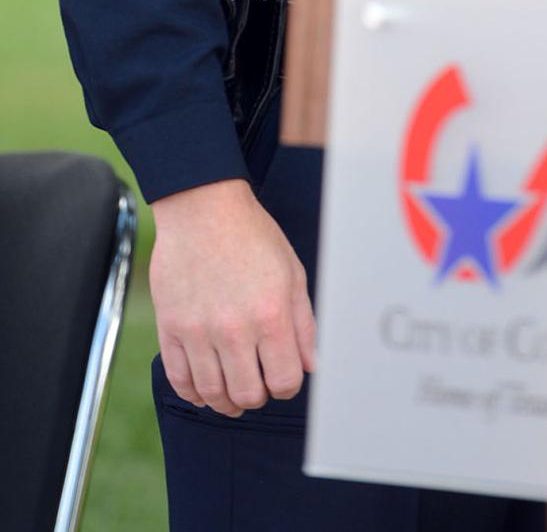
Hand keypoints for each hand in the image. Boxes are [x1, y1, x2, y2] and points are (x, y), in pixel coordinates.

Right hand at [149, 178, 315, 417]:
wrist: (202, 209)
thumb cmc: (252, 237)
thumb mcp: (292, 272)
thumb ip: (304, 324)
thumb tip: (311, 365)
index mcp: (271, 314)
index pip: (285, 380)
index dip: (288, 386)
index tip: (284, 378)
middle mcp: (234, 328)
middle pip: (248, 395)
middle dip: (258, 397)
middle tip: (259, 384)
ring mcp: (198, 331)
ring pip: (213, 394)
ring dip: (227, 402)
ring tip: (234, 393)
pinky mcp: (170, 328)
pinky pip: (179, 379)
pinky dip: (193, 393)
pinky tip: (205, 388)